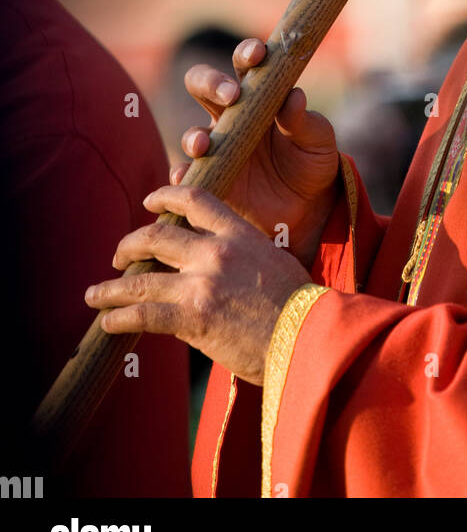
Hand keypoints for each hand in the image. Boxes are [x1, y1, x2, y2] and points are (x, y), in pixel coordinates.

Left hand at [84, 186, 312, 384]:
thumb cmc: (299, 305)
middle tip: (118, 255)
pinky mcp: (193, 318)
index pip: (194, 200)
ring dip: (111, 287)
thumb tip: (229, 263)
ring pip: (140, 278)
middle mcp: (215, 251)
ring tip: (94, 294)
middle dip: (129, 244)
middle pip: (156, 236)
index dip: (165, 195)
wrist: (308, 336)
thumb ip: (246, 253)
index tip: (150, 201)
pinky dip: (119, 317)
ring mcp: (202, 283)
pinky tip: (107, 323)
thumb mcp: (274, 260)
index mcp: (238, 232)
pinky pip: (144, 314)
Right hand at [177, 38, 339, 266]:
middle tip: (231, 96)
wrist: (308, 208)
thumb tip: (294, 96)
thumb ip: (306, 121)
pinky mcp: (209, 179)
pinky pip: (187, 175)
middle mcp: (231, 116)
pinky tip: (186, 177)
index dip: (247, 53)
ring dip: (195, 137)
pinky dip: (182, 175)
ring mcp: (216, 148)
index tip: (258, 54)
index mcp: (259, 96)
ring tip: (205, 145)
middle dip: (211, 83)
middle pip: (204, 86)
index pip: (245, 65)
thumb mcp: (318, 141)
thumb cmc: (312, 162)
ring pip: (193, 133)